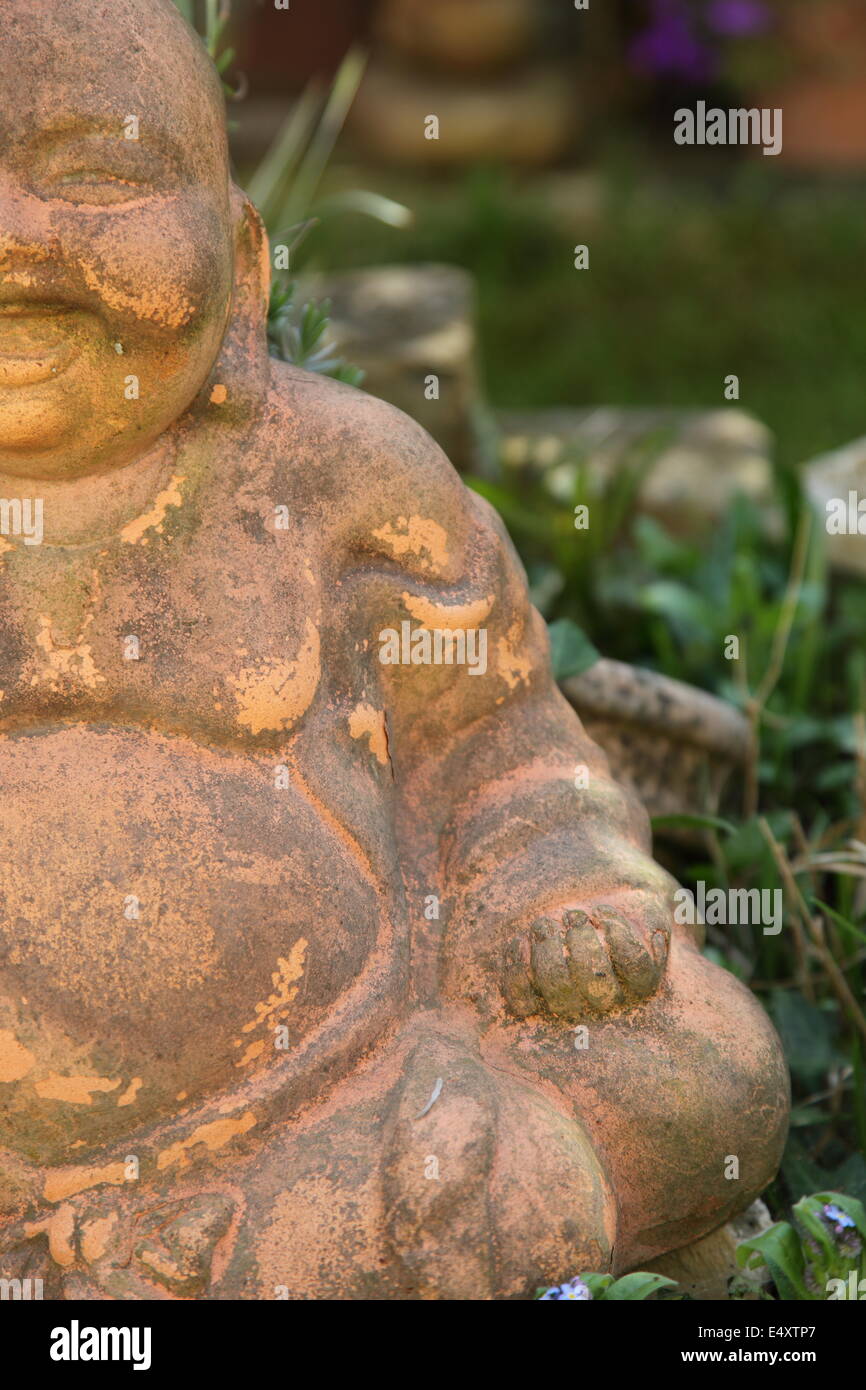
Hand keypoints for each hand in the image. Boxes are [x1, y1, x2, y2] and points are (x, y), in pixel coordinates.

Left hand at [501, 896, 670, 1021]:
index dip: (619, 939)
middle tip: (573, 915)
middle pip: (597, 986)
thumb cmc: (613, 895)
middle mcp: (604, 996)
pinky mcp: (530, 997)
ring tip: (547, 922)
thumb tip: (656, 938)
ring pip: (559, 989)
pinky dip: (519, 963)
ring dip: (550, 949)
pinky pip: (522, 997)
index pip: (637, 970)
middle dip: (583, 946)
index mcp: (638, 976)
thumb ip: (656, 920)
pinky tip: (523, 940)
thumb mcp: (644, 899)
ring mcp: (566, 1000)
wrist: (571, 888)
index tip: (603, 911)